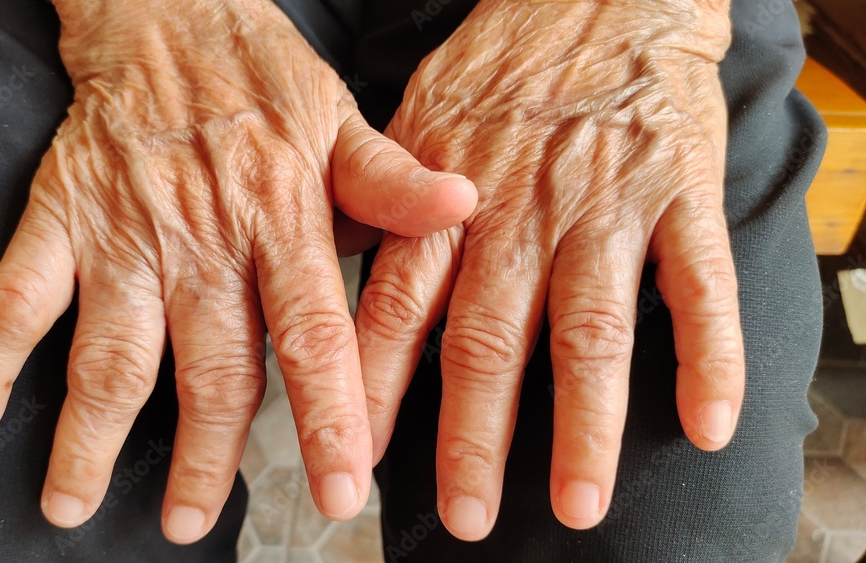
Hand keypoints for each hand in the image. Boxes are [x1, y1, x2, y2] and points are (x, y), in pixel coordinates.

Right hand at [0, 0, 475, 543]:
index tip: (341, 493)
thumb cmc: (261, 76)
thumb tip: (464, 206)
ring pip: (111, 352)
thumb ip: (392, 182)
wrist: (165, 12)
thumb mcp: (340, 118)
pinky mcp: (58, 217)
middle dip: (203, 456)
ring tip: (73, 507)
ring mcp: (124, 233)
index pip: (313, 336)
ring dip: (90, 436)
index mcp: (282, 218)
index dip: (329, 418)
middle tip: (194, 526)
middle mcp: (203, 238)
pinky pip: (16, 297)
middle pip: (209, 367)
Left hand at [355, 0, 742, 538]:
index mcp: (448, 199)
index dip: (377, 390)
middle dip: (474, 438)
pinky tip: (709, 425)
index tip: (358, 462)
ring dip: (588, 426)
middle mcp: (519, 210)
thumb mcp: (417, 121)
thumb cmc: (502, 67)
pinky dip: (709, 357)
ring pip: (592, 330)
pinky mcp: (682, 190)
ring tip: (581, 505)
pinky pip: (699, 284)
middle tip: (466, 517)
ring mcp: (603, 203)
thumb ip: (386, 207)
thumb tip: (347, 282)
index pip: (400, 308)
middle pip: (489, 339)